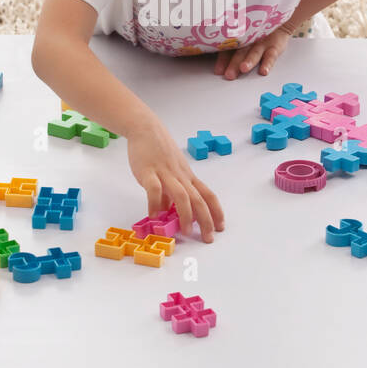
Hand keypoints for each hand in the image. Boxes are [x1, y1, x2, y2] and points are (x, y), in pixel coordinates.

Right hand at [127, 119, 225, 242]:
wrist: (145, 129)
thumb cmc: (159, 150)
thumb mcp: (172, 170)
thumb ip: (172, 190)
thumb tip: (169, 210)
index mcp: (188, 176)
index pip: (208, 195)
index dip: (216, 211)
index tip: (221, 226)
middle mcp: (181, 176)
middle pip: (199, 199)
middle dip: (206, 220)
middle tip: (209, 238)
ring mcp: (165, 174)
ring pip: (182, 196)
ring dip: (187, 215)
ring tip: (187, 232)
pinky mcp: (148, 172)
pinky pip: (154, 190)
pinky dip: (155, 204)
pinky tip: (153, 216)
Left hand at [213, 25, 291, 80]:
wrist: (279, 20)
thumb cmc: (258, 31)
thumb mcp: (244, 35)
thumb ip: (230, 45)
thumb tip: (218, 66)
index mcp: (239, 38)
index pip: (229, 50)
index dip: (223, 60)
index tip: (218, 71)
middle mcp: (249, 40)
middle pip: (240, 52)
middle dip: (234, 64)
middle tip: (229, 74)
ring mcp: (262, 43)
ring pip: (254, 53)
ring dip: (249, 61)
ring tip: (244, 68)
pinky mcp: (274, 46)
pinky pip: (271, 55)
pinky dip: (268, 63)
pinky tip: (264, 71)